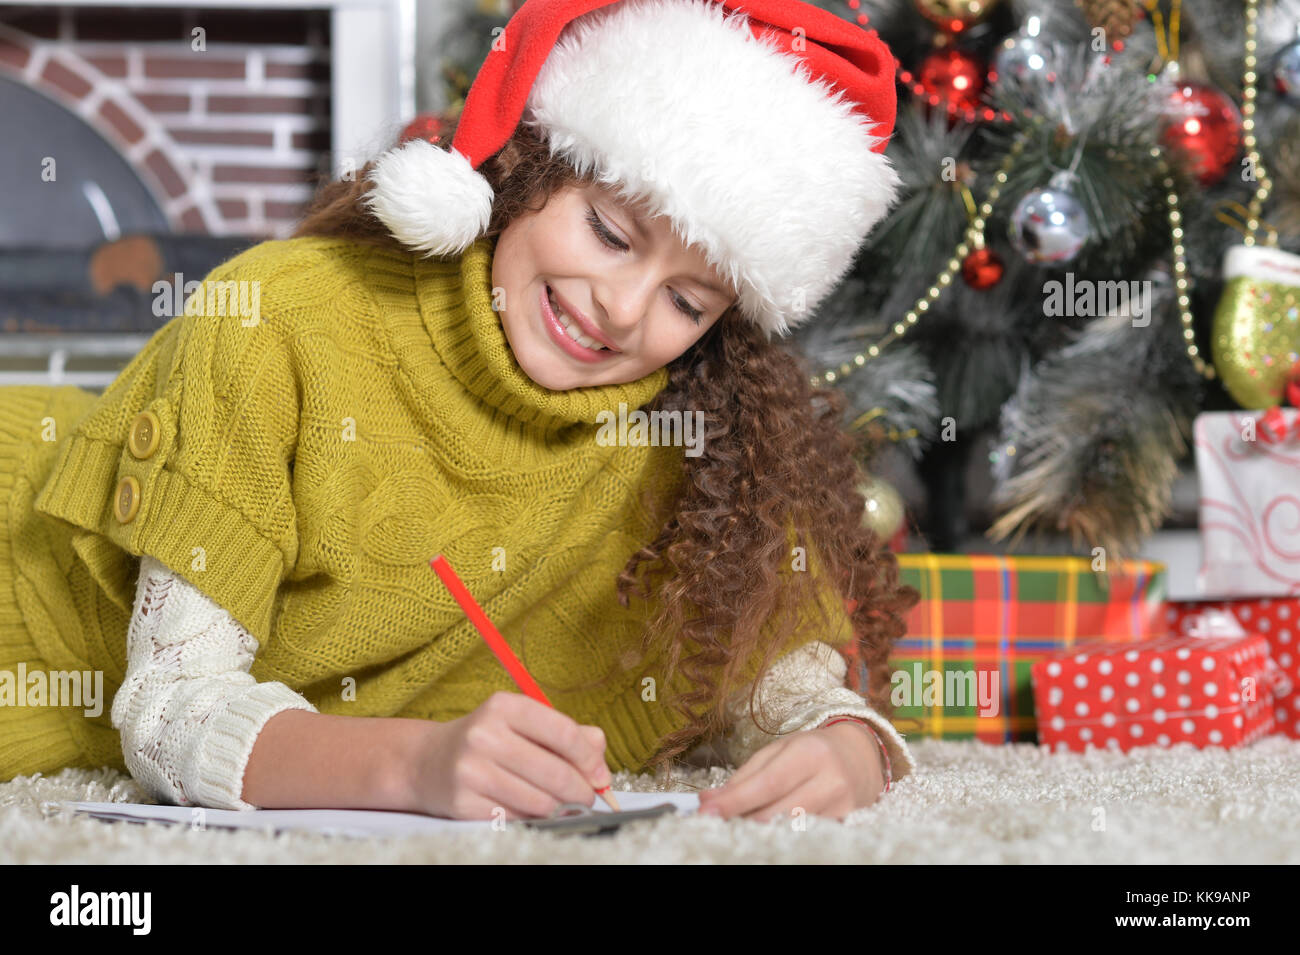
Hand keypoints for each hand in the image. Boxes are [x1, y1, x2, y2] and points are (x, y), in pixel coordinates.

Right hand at [403, 691, 612, 819]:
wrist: (428, 762)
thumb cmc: (489, 741)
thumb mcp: (523, 724)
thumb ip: (567, 735)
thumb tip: (600, 763)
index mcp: (504, 706)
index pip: (563, 732)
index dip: (590, 759)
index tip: (600, 775)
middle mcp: (484, 735)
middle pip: (554, 771)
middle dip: (581, 790)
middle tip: (588, 798)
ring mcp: (471, 770)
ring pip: (539, 801)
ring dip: (560, 809)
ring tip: (563, 805)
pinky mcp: (463, 803)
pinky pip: (516, 819)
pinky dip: (532, 819)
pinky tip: (532, 810)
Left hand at [697, 721, 884, 821]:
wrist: (860, 757)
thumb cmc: (812, 751)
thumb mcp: (778, 751)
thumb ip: (744, 777)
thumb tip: (708, 801)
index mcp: (810, 753)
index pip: (766, 784)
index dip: (734, 801)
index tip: (705, 812)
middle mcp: (830, 781)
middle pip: (775, 814)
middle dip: (741, 820)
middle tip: (716, 820)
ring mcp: (842, 808)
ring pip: (788, 830)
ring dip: (758, 830)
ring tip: (740, 822)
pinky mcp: (845, 826)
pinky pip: (804, 837)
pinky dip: (780, 836)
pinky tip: (767, 830)